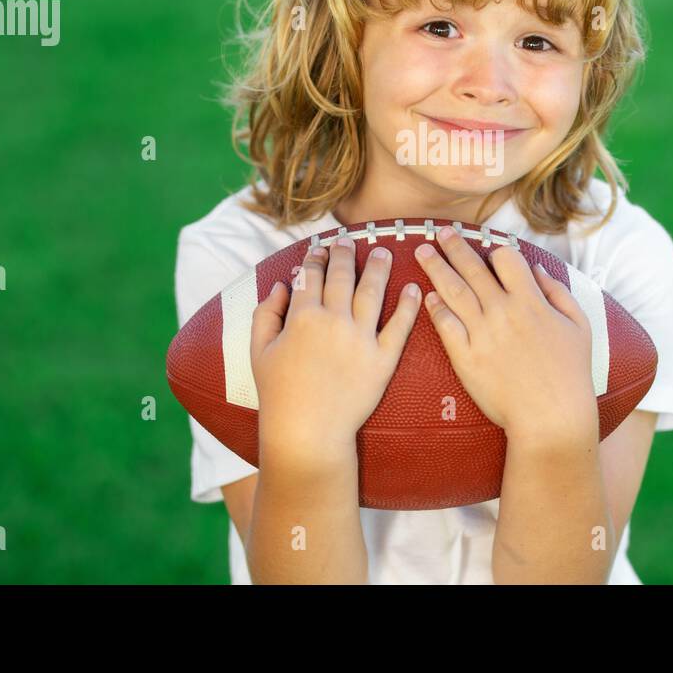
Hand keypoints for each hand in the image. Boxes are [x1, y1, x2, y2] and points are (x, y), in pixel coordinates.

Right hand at [249, 236, 422, 457]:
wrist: (308, 432)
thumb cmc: (278, 394)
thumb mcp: (258, 351)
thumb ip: (266, 314)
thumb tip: (281, 285)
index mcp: (302, 316)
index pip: (311, 275)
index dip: (315, 258)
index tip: (320, 249)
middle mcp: (334, 321)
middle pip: (342, 276)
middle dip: (345, 253)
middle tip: (350, 240)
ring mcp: (361, 339)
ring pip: (373, 291)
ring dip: (378, 267)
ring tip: (384, 252)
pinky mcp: (383, 359)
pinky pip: (399, 326)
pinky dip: (408, 305)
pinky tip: (413, 288)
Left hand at [415, 226, 596, 441]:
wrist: (551, 416)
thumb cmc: (570, 373)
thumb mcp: (578, 326)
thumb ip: (558, 293)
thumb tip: (537, 270)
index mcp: (531, 302)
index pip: (506, 258)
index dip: (497, 251)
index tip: (489, 250)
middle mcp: (503, 312)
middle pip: (472, 268)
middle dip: (454, 246)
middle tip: (440, 232)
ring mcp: (482, 334)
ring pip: (453, 291)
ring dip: (436, 268)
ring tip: (422, 252)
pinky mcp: (466, 358)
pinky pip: (446, 326)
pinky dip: (435, 309)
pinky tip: (426, 297)